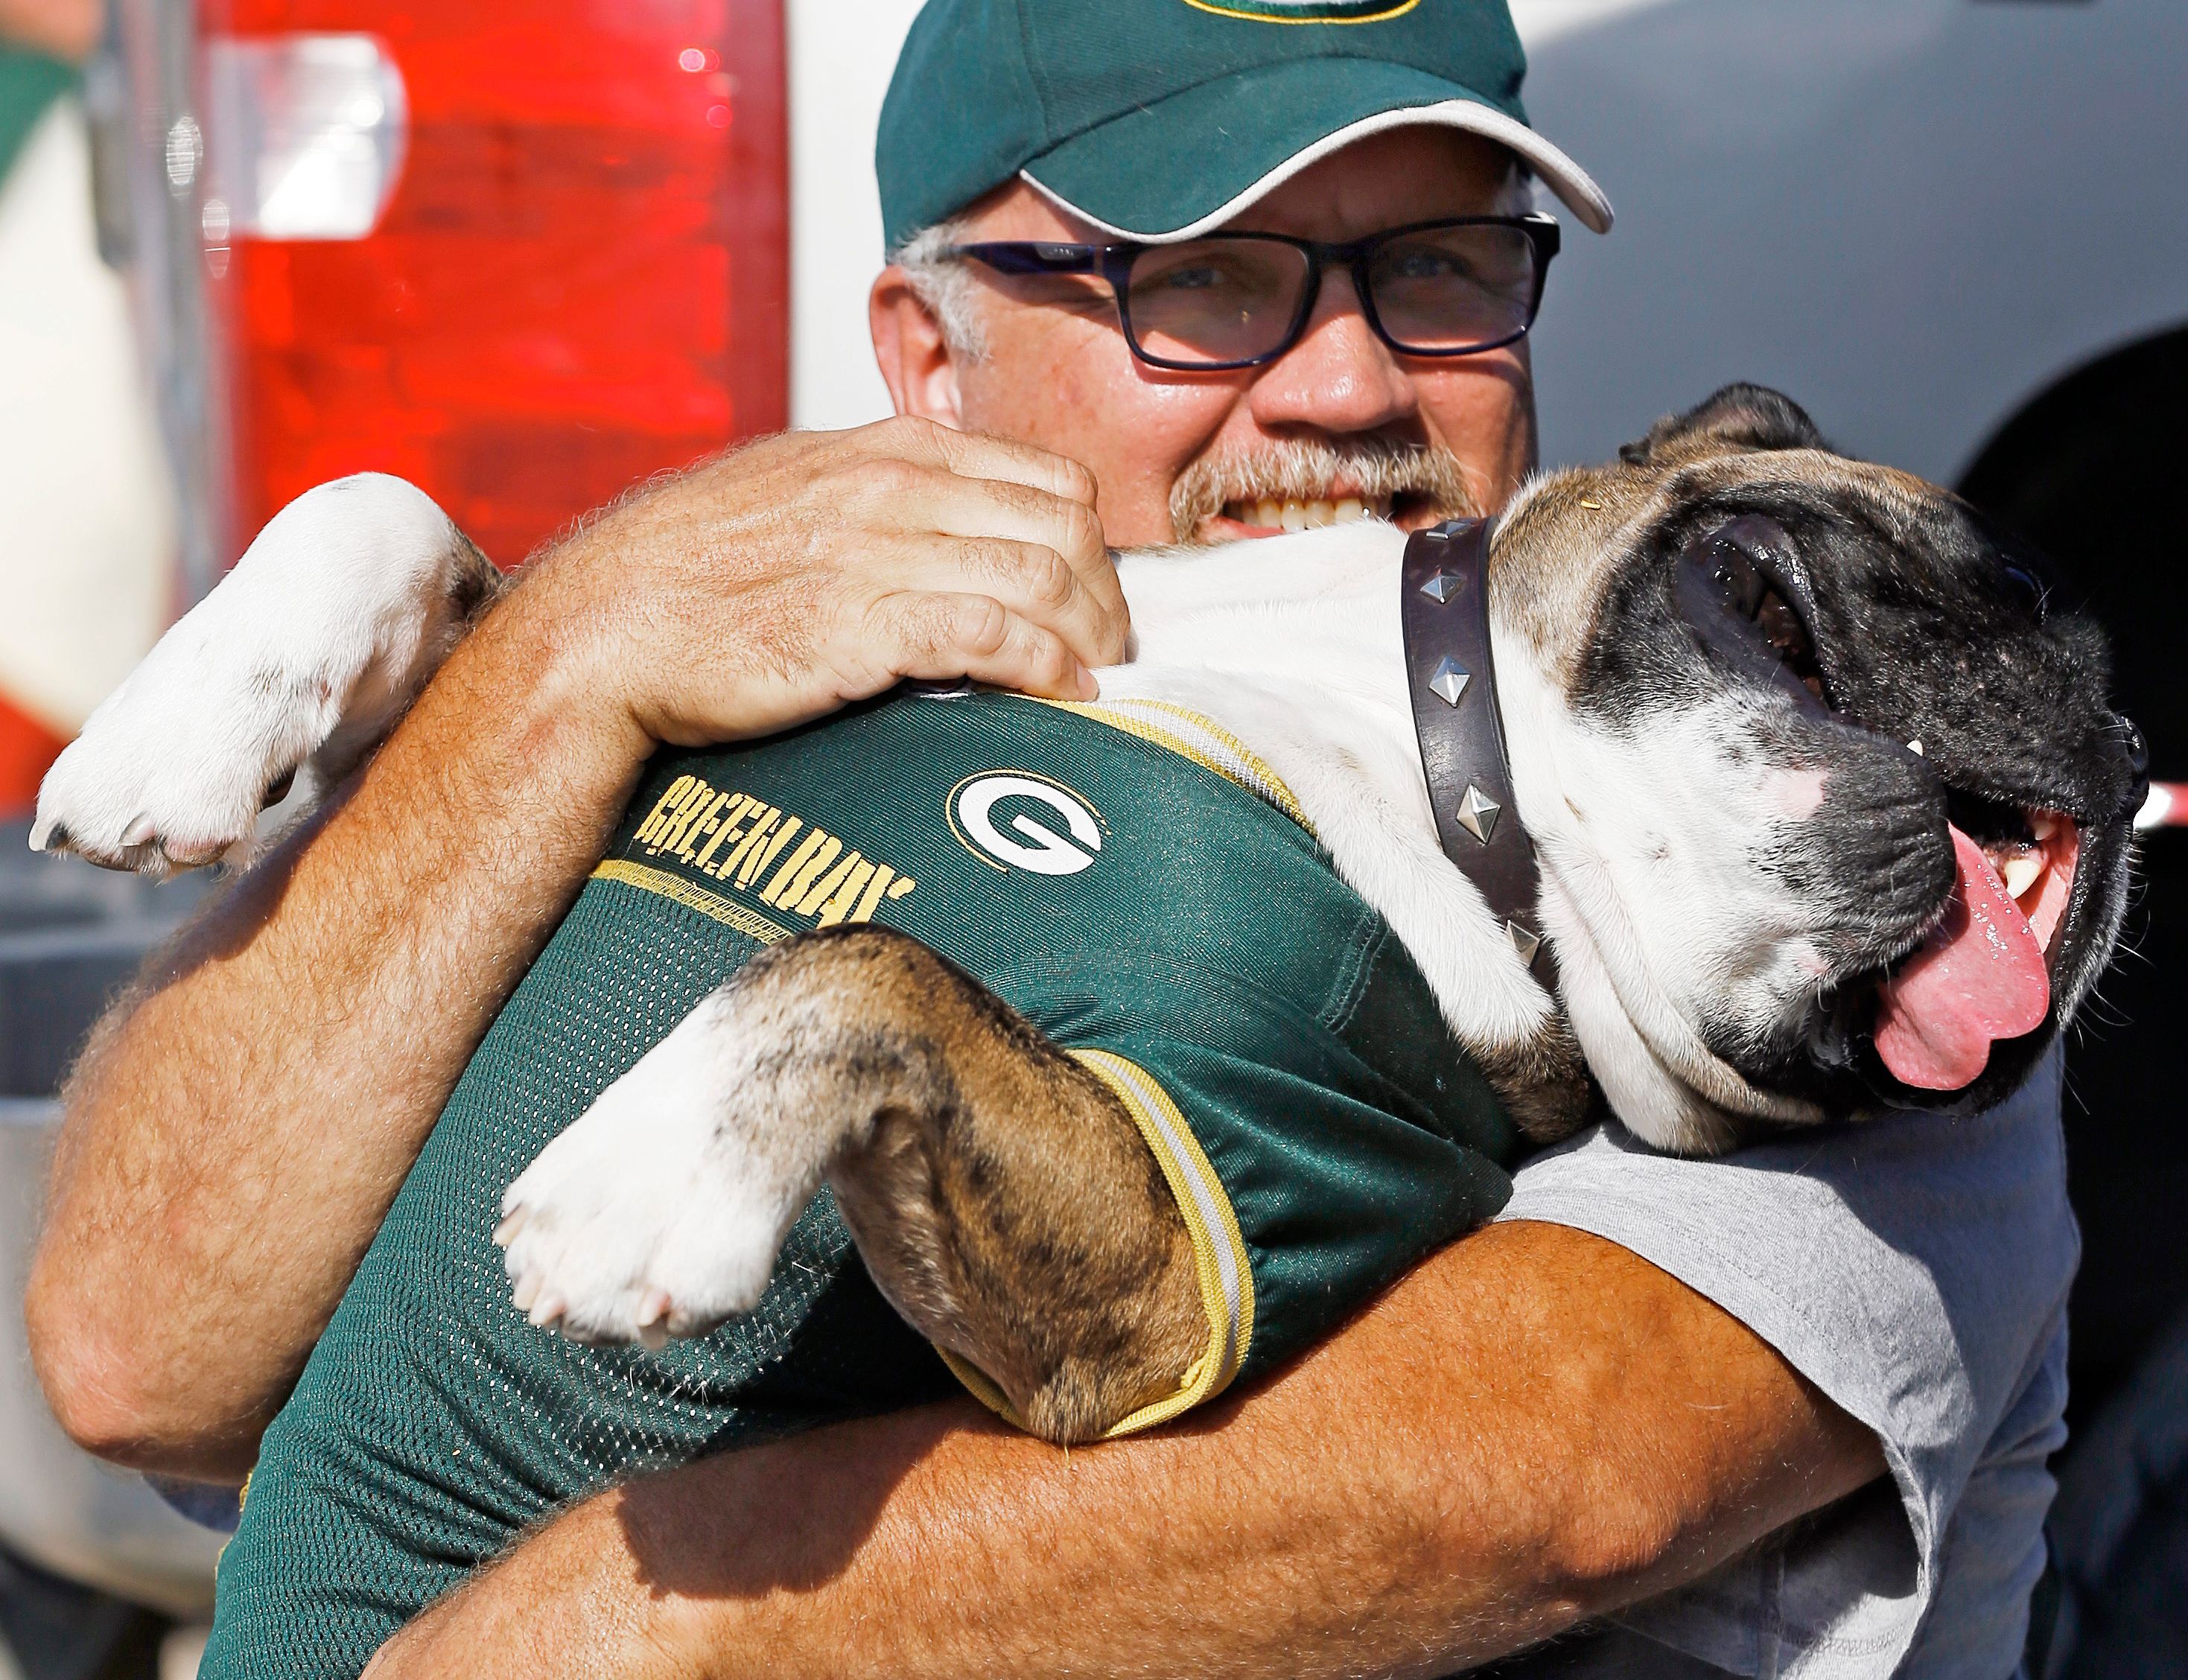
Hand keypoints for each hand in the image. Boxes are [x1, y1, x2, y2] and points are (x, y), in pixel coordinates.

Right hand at [514, 418, 1125, 753]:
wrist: (600, 627)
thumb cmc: (692, 574)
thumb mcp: (798, 496)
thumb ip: (883, 503)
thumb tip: (956, 537)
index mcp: (887, 450)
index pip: (1048, 479)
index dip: (1094, 546)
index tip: (1099, 602)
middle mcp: (891, 489)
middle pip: (1064, 528)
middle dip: (1106, 597)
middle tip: (1112, 654)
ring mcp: (875, 554)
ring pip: (1040, 576)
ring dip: (1088, 639)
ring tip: (1096, 682)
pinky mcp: (856, 627)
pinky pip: (989, 634)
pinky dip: (1043, 667)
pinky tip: (1060, 697)